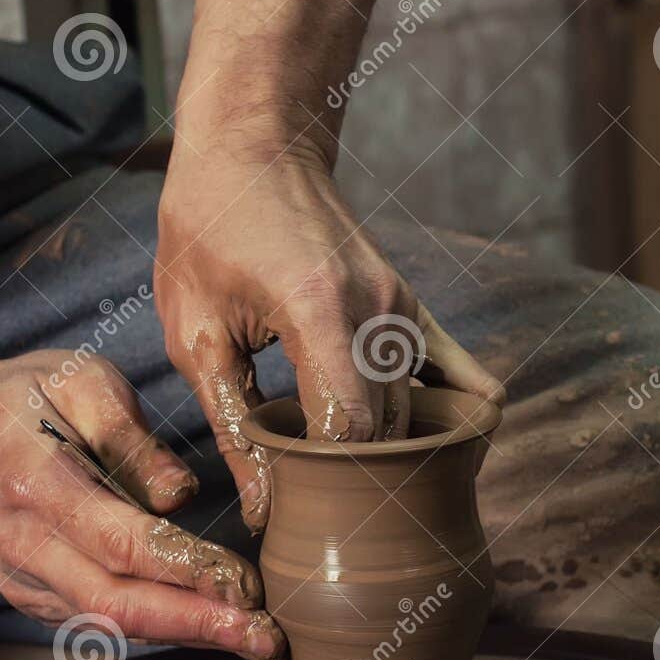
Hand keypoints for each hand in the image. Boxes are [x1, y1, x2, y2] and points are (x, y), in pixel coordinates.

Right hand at [0, 351, 287, 659]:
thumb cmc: (23, 398)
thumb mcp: (78, 380)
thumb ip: (130, 436)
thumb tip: (180, 494)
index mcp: (35, 481)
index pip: (118, 541)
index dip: (184, 569)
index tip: (246, 584)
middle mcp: (24, 544)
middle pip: (116, 604)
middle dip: (197, 626)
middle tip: (269, 640)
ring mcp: (24, 581)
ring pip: (112, 625)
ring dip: (189, 637)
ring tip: (260, 643)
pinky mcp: (35, 599)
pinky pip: (103, 623)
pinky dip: (162, 630)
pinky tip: (216, 630)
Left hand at [155, 144, 502, 531]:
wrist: (253, 151)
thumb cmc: (209, 236)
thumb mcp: (197, 334)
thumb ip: (234, 424)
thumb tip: (265, 509)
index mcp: (319, 310)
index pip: (350, 429)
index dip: (324, 481)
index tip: (294, 502)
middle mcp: (378, 308)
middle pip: (390, 432)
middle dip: (356, 481)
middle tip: (314, 508)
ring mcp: (405, 306)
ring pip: (421, 416)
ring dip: (390, 459)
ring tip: (346, 485)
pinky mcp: (414, 308)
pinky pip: (463, 380)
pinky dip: (451, 424)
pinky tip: (425, 459)